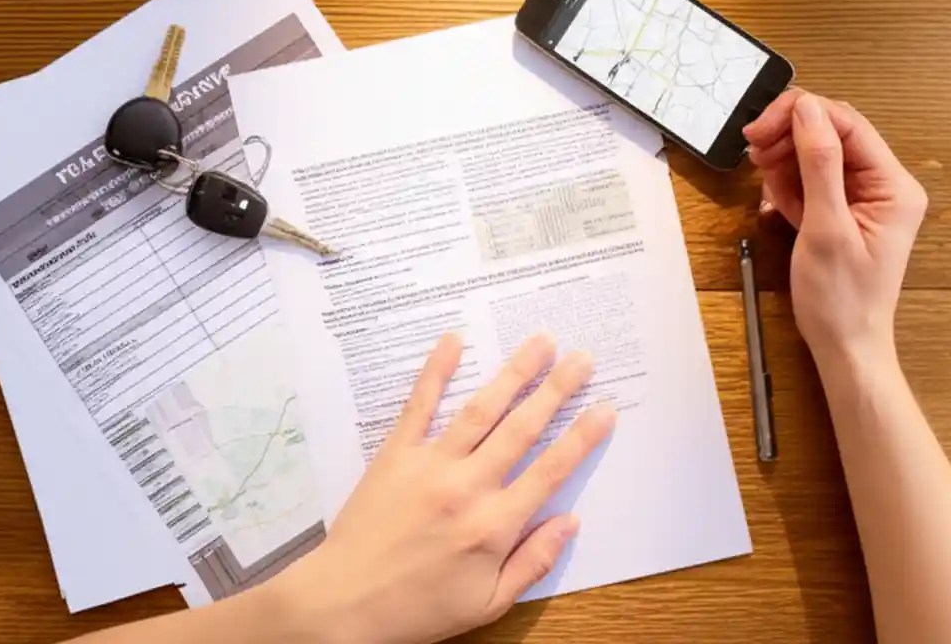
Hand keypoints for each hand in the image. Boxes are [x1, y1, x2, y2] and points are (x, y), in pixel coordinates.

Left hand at [267, 333, 615, 643]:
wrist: (344, 604)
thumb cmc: (418, 610)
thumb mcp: (487, 604)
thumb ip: (533, 562)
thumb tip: (570, 522)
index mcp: (494, 526)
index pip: (551, 471)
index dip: (582, 437)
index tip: (606, 408)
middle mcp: (468, 487)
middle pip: (523, 429)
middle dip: (557, 390)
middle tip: (583, 358)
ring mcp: (430, 465)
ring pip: (481, 410)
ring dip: (514, 373)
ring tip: (541, 341)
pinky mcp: (396, 455)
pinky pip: (419, 406)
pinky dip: (436, 371)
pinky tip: (453, 341)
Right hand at [743, 91, 927, 361]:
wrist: (844, 347)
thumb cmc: (840, 299)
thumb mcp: (825, 228)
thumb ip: (818, 164)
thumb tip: (806, 109)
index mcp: (894, 185)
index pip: (847, 123)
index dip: (801, 115)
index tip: (758, 130)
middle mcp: (885, 184)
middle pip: (832, 133)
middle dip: (790, 138)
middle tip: (753, 154)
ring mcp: (864, 198)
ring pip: (818, 154)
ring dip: (786, 163)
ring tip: (768, 191)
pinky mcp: (844, 211)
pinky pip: (813, 180)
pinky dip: (789, 186)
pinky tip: (778, 205)